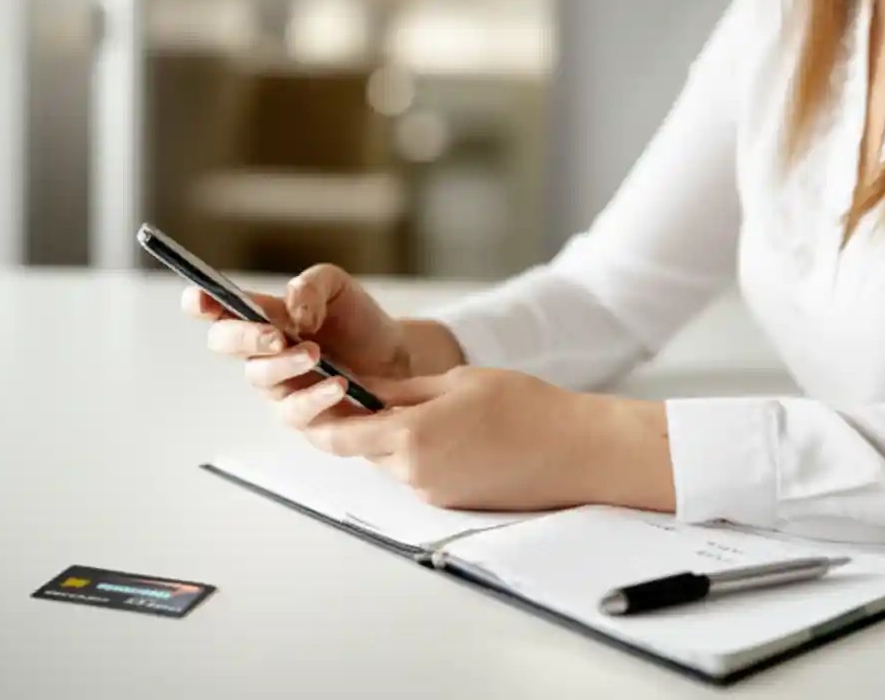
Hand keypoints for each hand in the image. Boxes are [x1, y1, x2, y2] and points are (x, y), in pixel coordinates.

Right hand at [182, 264, 464, 405]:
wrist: (397, 357)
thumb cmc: (358, 321)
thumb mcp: (336, 287)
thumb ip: (309, 287)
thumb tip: (292, 312)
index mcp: (261, 316)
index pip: (217, 308)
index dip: (200, 303)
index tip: (200, 299)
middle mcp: (261, 352)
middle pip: (225, 343)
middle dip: (245, 337)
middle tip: (276, 335)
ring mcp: (279, 386)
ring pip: (259, 378)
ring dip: (283, 365)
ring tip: (316, 354)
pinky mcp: (303, 416)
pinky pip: (295, 412)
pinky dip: (315, 397)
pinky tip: (338, 384)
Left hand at [275, 366, 677, 512]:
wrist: (575, 450)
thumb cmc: (524, 406)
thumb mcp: (457, 381)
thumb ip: (403, 390)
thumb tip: (363, 388)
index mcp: (410, 436)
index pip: (340, 435)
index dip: (319, 418)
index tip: (308, 399)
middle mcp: (413, 472)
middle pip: (363, 450)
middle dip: (357, 425)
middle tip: (361, 394)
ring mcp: (433, 492)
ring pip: (391, 463)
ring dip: (392, 440)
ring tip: (423, 409)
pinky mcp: (452, 503)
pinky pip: (419, 476)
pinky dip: (419, 455)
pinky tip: (451, 433)